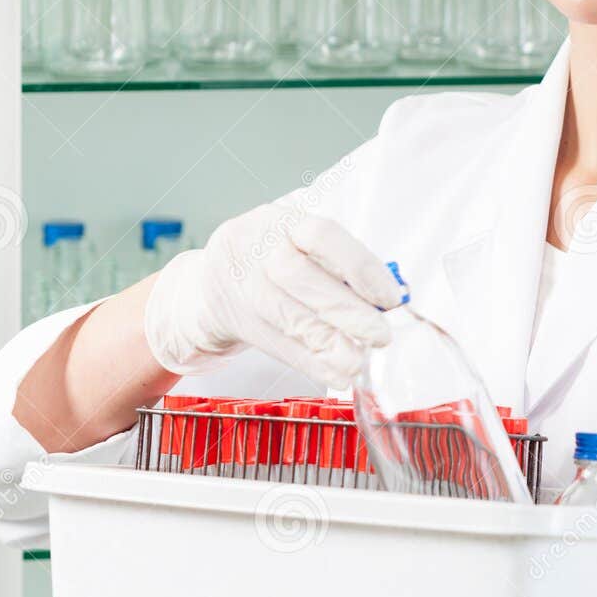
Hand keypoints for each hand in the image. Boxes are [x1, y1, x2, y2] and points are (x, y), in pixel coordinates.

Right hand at [143, 205, 403, 381]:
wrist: (206, 285)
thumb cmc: (270, 263)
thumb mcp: (296, 247)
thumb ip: (337, 268)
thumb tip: (387, 302)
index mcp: (281, 221)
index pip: (322, 235)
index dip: (359, 266)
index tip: (390, 298)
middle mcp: (255, 247)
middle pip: (299, 276)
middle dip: (345, 310)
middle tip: (380, 336)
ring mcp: (240, 283)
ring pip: (285, 314)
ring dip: (328, 342)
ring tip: (358, 361)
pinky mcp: (235, 320)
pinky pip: (276, 345)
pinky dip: (311, 364)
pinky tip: (337, 376)